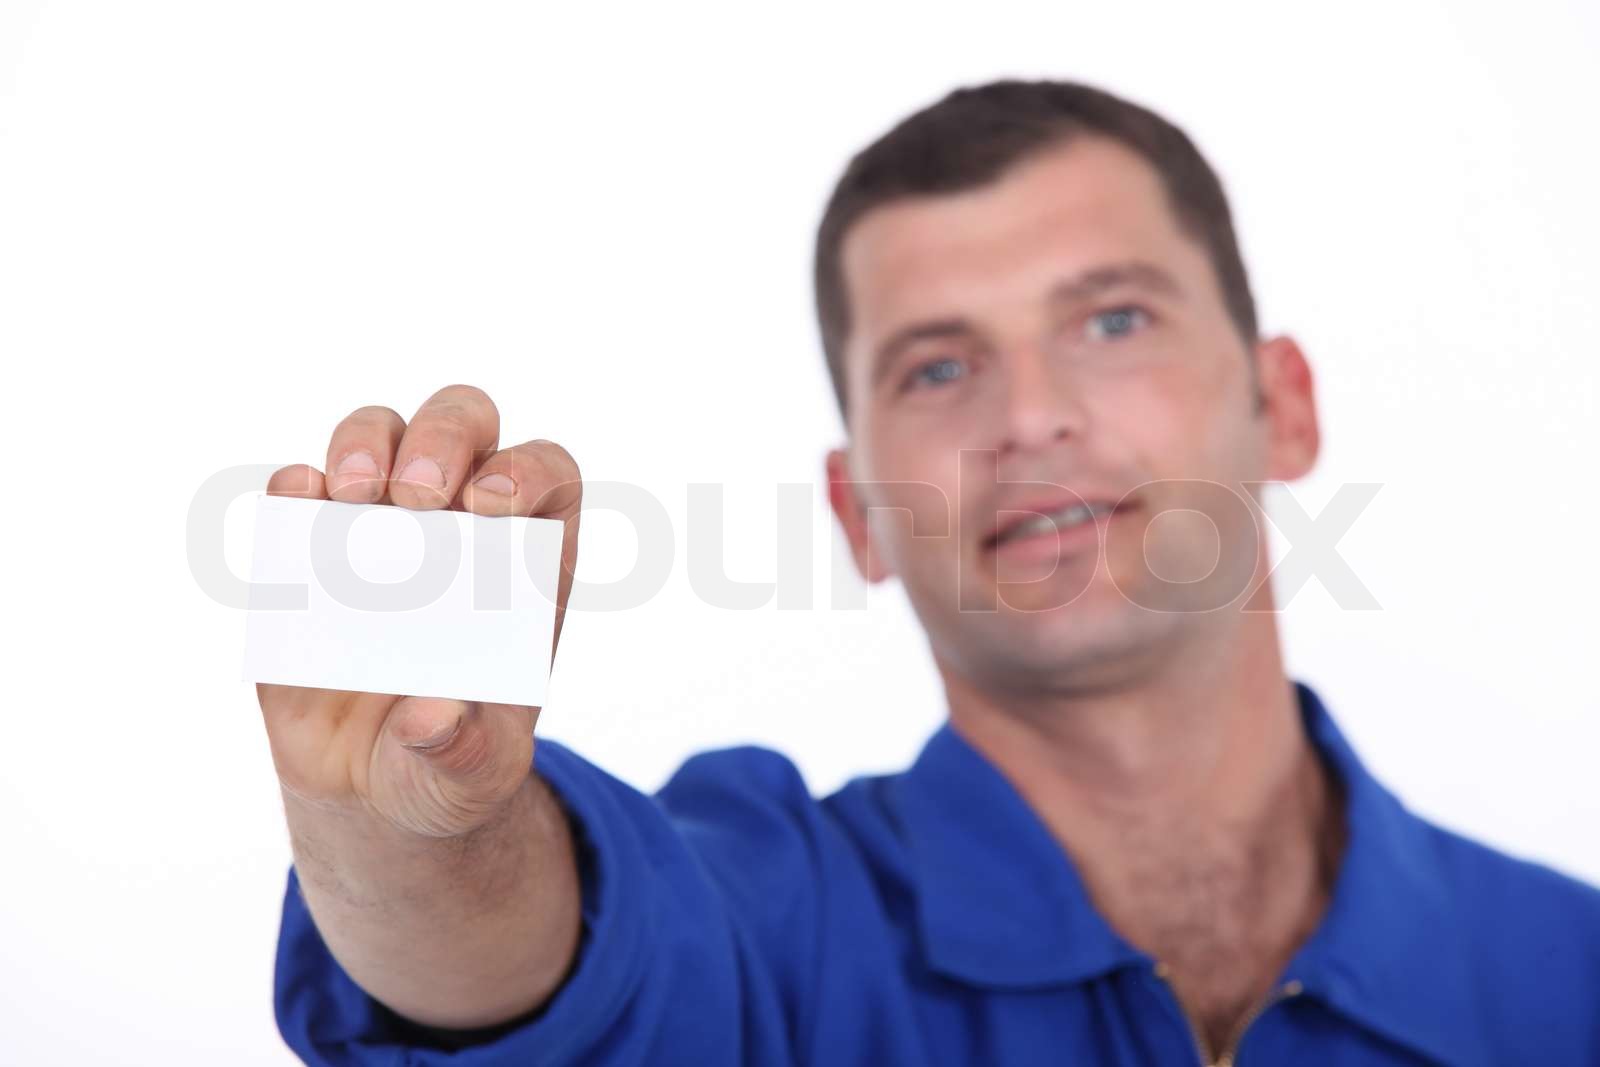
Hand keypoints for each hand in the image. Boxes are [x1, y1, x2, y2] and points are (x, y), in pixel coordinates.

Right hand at [256, 384, 580, 838]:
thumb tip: (434, 718)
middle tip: (418, 496)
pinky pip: (299, 490)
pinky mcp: (308, 550)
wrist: (374, 789)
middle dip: (443, 437)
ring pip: (380, 433)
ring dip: (367, 443)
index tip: (492, 505)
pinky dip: (294, 485)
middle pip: (464, 425)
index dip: (526, 470)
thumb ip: (468, 752)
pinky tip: (299, 499)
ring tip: (357, 494)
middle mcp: (459, 523)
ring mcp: (382, 526)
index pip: (544, 475)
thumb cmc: (449, 764)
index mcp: (528, 561)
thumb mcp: (474, 775)